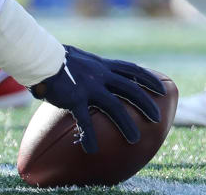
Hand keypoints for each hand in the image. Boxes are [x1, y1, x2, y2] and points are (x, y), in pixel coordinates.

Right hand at [30, 45, 164, 153]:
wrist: (42, 58)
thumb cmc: (59, 60)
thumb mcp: (84, 61)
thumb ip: (94, 70)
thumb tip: (98, 77)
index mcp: (105, 66)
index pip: (134, 71)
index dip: (150, 80)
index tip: (163, 89)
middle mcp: (102, 75)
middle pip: (131, 90)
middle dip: (146, 104)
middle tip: (157, 118)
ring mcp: (90, 87)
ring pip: (115, 107)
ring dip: (126, 124)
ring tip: (135, 139)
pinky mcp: (74, 98)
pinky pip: (84, 120)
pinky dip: (89, 135)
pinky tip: (91, 149)